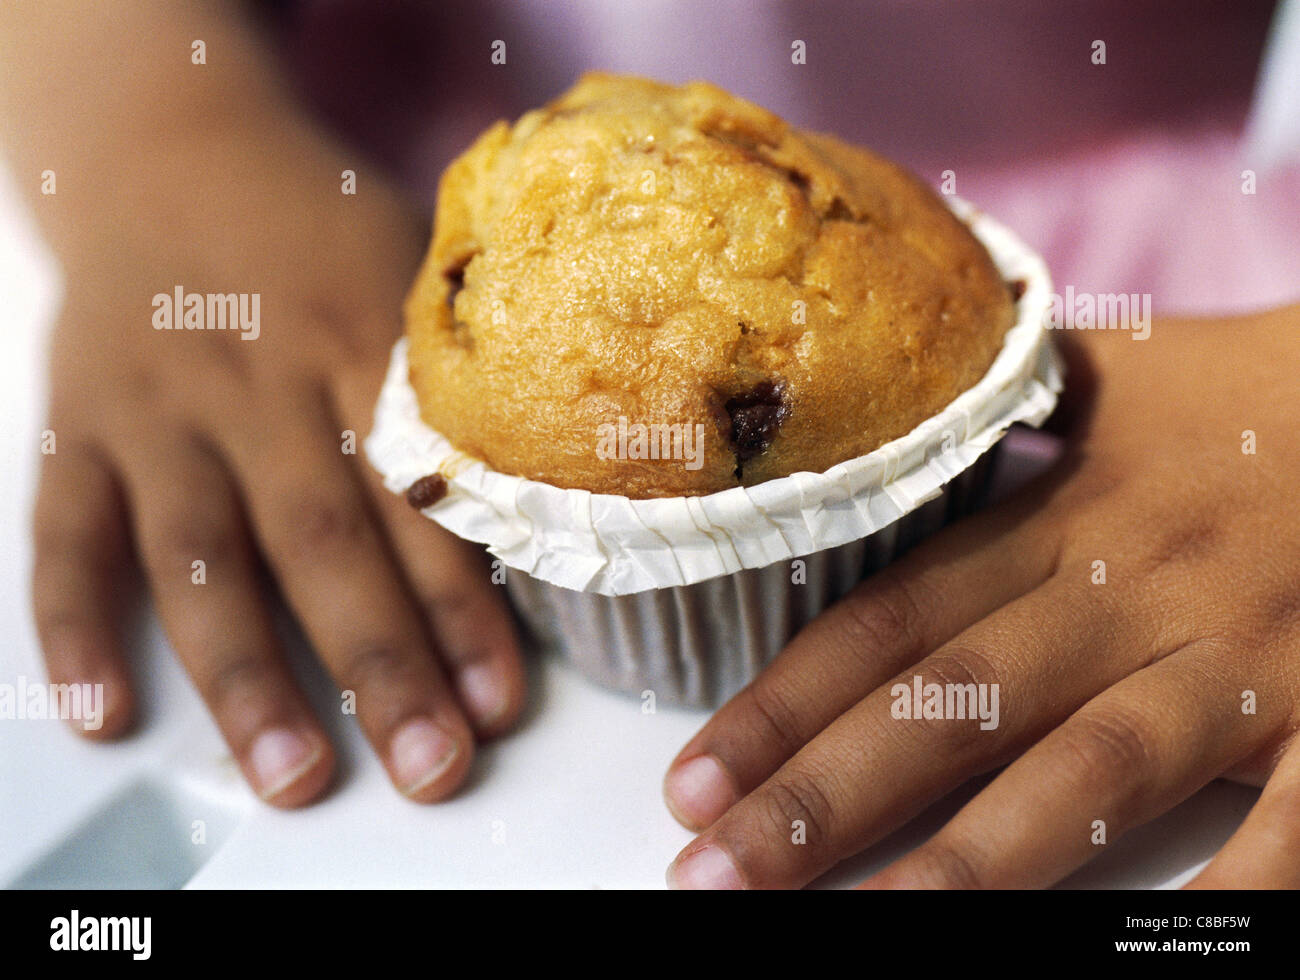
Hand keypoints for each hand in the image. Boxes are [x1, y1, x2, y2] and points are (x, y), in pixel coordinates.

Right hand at [31, 114, 525, 805]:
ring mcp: (161, 411)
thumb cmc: (313, 226)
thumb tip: (565, 477)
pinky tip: (104, 710)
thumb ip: (465, 374)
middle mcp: (261, 388)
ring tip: (295, 773)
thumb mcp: (410, 264)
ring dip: (247, 675)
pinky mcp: (79, 424)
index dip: (466, 607)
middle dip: (381, 665)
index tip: (502, 702)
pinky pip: (63, 529)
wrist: (163, 146)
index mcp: (362, 346)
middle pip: (323, 544)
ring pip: (200, 557)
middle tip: (429, 768)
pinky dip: (73, 622)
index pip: (422, 499)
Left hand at [663, 304, 1299, 887]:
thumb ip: (1017, 398)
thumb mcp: (1132, 373)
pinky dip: (1215, 902)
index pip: (890, 621)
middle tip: (711, 872)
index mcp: (1068, 515)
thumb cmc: (1271, 390)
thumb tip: (908, 382)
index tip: (690, 778)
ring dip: (968, 861)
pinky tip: (1124, 958)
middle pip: (952, 704)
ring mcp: (1241, 655)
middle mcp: (1134, 589)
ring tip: (861, 925)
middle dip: (824, 795)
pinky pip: (1280, 833)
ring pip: (1083, 772)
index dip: (782, 703)